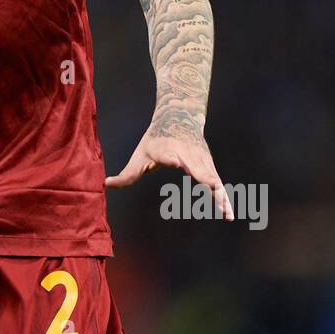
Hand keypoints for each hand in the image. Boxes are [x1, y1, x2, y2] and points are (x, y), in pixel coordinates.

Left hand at [106, 119, 234, 220]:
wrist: (181, 117)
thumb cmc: (157, 140)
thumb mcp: (140, 154)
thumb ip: (128, 174)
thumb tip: (105, 186)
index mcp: (167, 149)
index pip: (168, 154)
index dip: (171, 158)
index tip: (174, 162)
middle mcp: (187, 154)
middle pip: (196, 167)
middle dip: (203, 176)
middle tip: (210, 185)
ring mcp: (201, 160)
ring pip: (212, 179)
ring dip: (220, 196)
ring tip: (226, 214)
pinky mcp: (210, 168)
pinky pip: (218, 186)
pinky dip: (224, 199)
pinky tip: (229, 216)